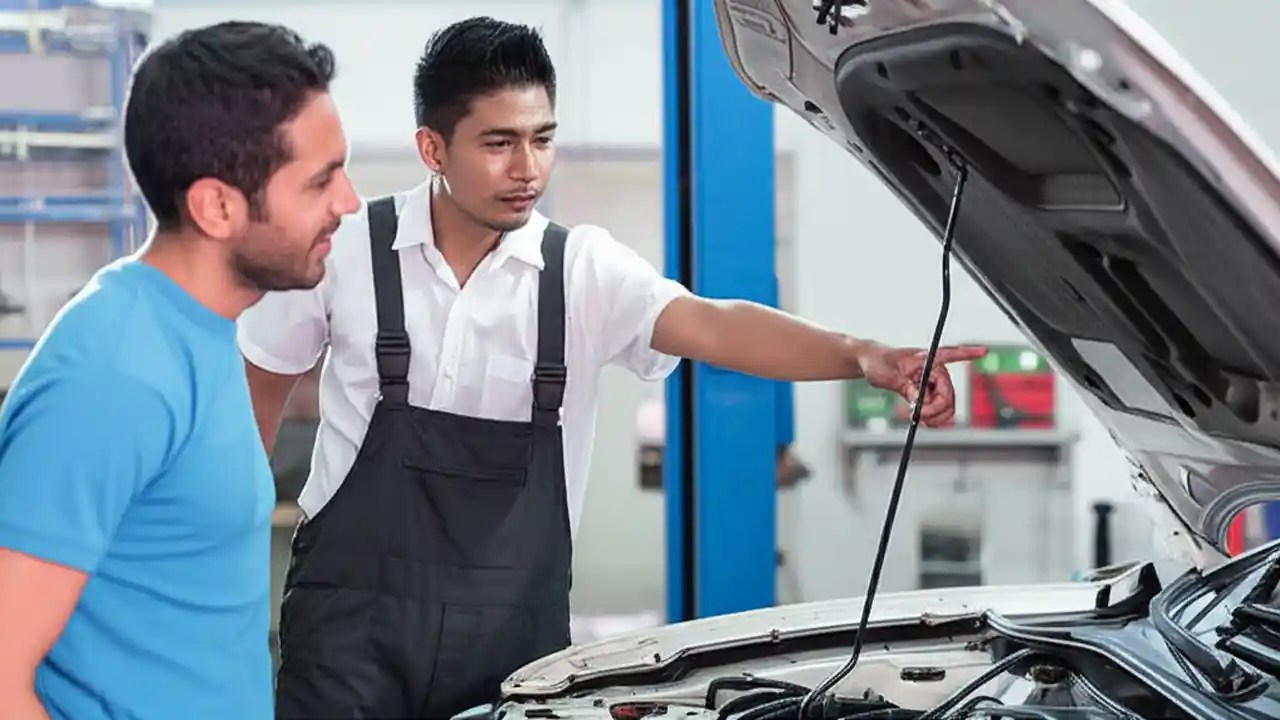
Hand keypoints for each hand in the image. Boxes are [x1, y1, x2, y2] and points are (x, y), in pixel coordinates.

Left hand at [858, 344, 987, 427]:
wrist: (871, 364)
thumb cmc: (879, 362)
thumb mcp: (890, 376)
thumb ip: (907, 388)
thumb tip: (920, 402)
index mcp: (928, 359)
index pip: (952, 354)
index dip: (969, 353)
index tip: (985, 350)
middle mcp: (935, 371)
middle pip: (948, 396)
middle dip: (936, 410)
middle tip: (917, 416)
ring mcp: (933, 383)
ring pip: (946, 406)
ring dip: (934, 416)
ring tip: (916, 418)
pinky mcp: (928, 393)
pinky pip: (938, 409)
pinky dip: (931, 417)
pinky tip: (920, 419)